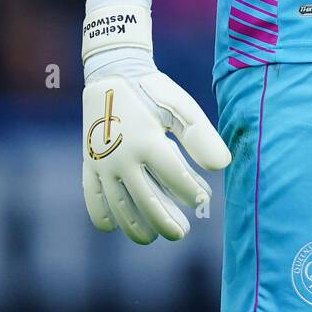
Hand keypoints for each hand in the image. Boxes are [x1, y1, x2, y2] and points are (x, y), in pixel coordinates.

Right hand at [83, 72, 230, 243]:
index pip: (175, 178)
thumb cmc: (153, 92)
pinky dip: (101, 215)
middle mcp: (123, 156)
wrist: (112, 75)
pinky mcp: (89, 163)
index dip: (191, 192)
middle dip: (165, 222)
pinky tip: (113, 227)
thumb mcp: (181, 108)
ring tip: (152, 237)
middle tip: (181, 233)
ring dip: (135, 226)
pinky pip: (92, 197)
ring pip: (119, 206)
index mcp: (149, 141)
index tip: (202, 200)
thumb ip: (201, 137)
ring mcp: (103, 163)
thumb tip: (222, 165)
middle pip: (147, 201)